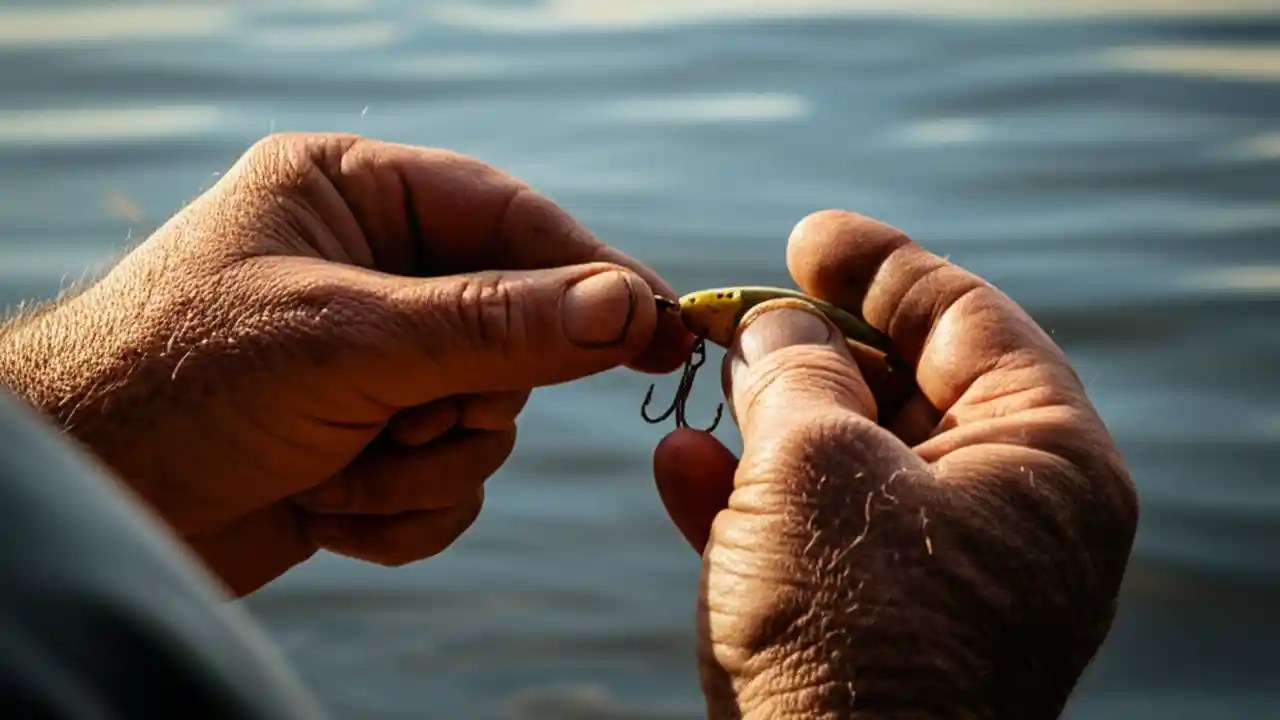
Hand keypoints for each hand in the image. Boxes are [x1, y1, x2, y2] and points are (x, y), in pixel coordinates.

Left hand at [0, 133, 689, 595]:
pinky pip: (451, 484)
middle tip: (412, 418)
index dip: (589, 272)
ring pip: (487, 420)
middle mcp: (372, 273)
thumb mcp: (346, 339)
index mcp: (354, 197)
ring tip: (338, 466)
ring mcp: (374, 364)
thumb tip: (626, 305)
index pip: (509, 218)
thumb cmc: (179, 383)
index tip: (661, 325)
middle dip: (463, 397)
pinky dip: (400, 511)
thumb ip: (494, 324)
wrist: (92, 509)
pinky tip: (323, 503)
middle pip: (511, 331)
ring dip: (423, 466)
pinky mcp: (370, 445)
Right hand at [654, 211, 1137, 717]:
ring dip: (765, 422)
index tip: (808, 237)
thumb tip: (775, 326)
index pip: (970, 320)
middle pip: (906, 386)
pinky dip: (751, 498)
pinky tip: (679, 468)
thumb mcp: (815, 465)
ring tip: (700, 385)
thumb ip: (795, 371)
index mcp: (1045, 461)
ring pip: (849, 459)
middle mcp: (1010, 515)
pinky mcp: (876, 623)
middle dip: (809, 349)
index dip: (884, 266)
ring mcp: (943, 575)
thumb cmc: (847, 629)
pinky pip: (817, 532)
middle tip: (736, 317)